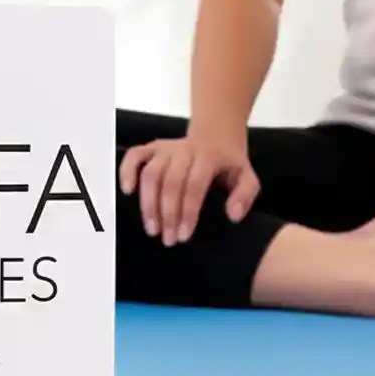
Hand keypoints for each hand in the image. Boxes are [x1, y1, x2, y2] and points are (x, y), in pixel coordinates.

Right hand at [119, 136, 259, 246]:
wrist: (217, 136)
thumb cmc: (230, 164)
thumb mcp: (247, 178)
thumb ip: (245, 196)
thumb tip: (232, 216)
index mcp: (209, 156)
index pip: (195, 185)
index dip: (188, 212)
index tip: (183, 236)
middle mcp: (185, 149)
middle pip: (170, 182)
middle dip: (167, 214)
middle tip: (167, 239)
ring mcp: (166, 147)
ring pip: (151, 174)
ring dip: (148, 203)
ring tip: (151, 228)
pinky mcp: (152, 147)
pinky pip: (135, 156)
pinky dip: (127, 171)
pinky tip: (127, 192)